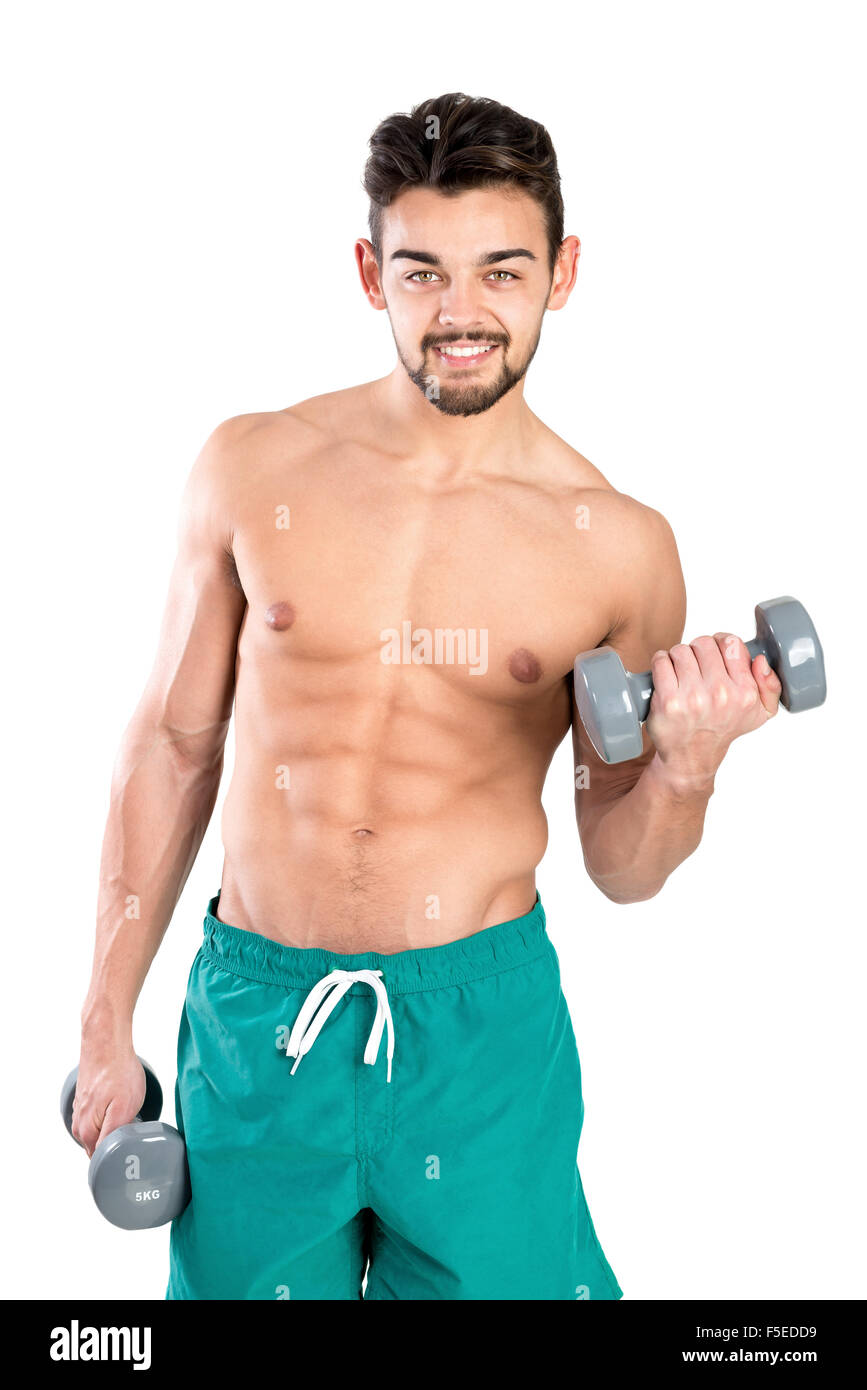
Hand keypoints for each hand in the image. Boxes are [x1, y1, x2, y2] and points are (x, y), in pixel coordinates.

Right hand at [71, 1048, 145, 1157]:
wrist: (106, 1041)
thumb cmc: (117, 1072)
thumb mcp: (123, 1109)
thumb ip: (113, 1137)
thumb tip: (106, 1159)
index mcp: (86, 1132)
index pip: (99, 1161)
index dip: (117, 1160)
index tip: (133, 1153)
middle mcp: (79, 1124)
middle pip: (100, 1146)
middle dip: (118, 1143)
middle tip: (135, 1128)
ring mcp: (81, 1110)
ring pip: (100, 1131)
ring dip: (115, 1127)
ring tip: (130, 1112)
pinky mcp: (86, 1099)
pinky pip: (99, 1116)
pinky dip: (110, 1113)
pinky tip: (121, 1101)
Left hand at [646, 632, 781, 784]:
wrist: (691, 756)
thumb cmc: (724, 728)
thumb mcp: (761, 713)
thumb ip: (771, 685)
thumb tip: (760, 660)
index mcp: (744, 693)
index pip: (731, 643)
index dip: (720, 642)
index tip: (714, 654)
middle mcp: (720, 694)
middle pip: (703, 643)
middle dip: (697, 650)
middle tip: (695, 666)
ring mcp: (693, 697)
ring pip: (681, 650)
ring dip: (677, 657)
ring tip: (681, 673)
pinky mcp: (668, 701)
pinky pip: (661, 660)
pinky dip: (660, 662)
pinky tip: (666, 675)